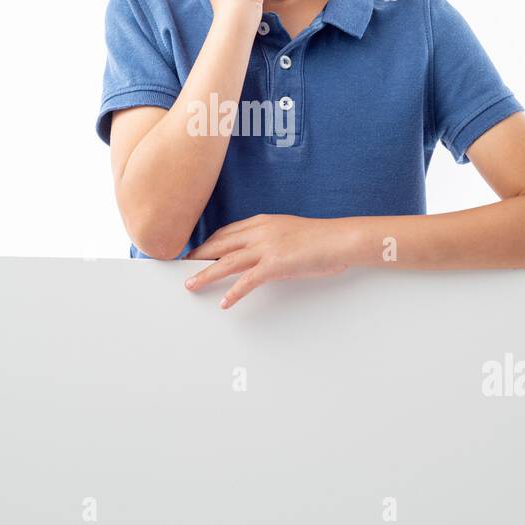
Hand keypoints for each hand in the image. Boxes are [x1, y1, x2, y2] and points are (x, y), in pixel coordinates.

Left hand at [184, 214, 349, 308]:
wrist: (340, 239)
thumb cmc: (321, 238)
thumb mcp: (288, 232)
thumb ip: (270, 239)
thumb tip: (259, 256)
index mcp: (262, 221)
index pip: (226, 232)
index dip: (209, 243)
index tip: (197, 252)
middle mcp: (260, 231)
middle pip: (220, 244)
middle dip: (199, 257)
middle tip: (184, 268)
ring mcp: (267, 247)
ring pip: (226, 262)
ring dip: (206, 275)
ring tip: (191, 285)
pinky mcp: (276, 264)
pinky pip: (248, 281)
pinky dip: (234, 293)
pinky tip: (225, 302)